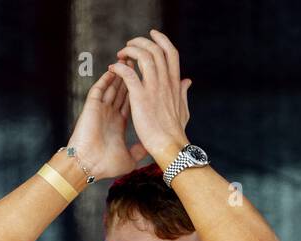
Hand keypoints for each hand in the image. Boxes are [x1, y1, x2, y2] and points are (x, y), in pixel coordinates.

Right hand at [65, 66, 146, 178]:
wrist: (89, 166)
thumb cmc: (106, 165)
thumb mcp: (130, 159)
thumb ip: (140, 150)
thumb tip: (151, 147)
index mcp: (119, 124)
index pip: (131, 102)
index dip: (138, 91)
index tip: (148, 81)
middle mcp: (110, 114)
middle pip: (122, 90)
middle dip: (131, 76)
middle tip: (139, 63)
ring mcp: (101, 109)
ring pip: (112, 87)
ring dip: (120, 73)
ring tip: (128, 60)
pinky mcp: (92, 107)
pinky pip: (100, 89)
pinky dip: (107, 79)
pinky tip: (115, 69)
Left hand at [107, 28, 192, 165]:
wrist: (170, 146)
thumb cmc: (175, 132)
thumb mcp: (183, 108)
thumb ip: (183, 92)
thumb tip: (187, 80)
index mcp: (175, 83)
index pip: (170, 52)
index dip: (161, 40)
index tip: (152, 35)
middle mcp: (165, 81)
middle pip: (155, 49)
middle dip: (141, 42)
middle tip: (129, 46)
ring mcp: (154, 88)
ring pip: (143, 55)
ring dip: (129, 51)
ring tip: (121, 55)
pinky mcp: (141, 96)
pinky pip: (128, 73)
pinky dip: (119, 67)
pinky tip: (113, 68)